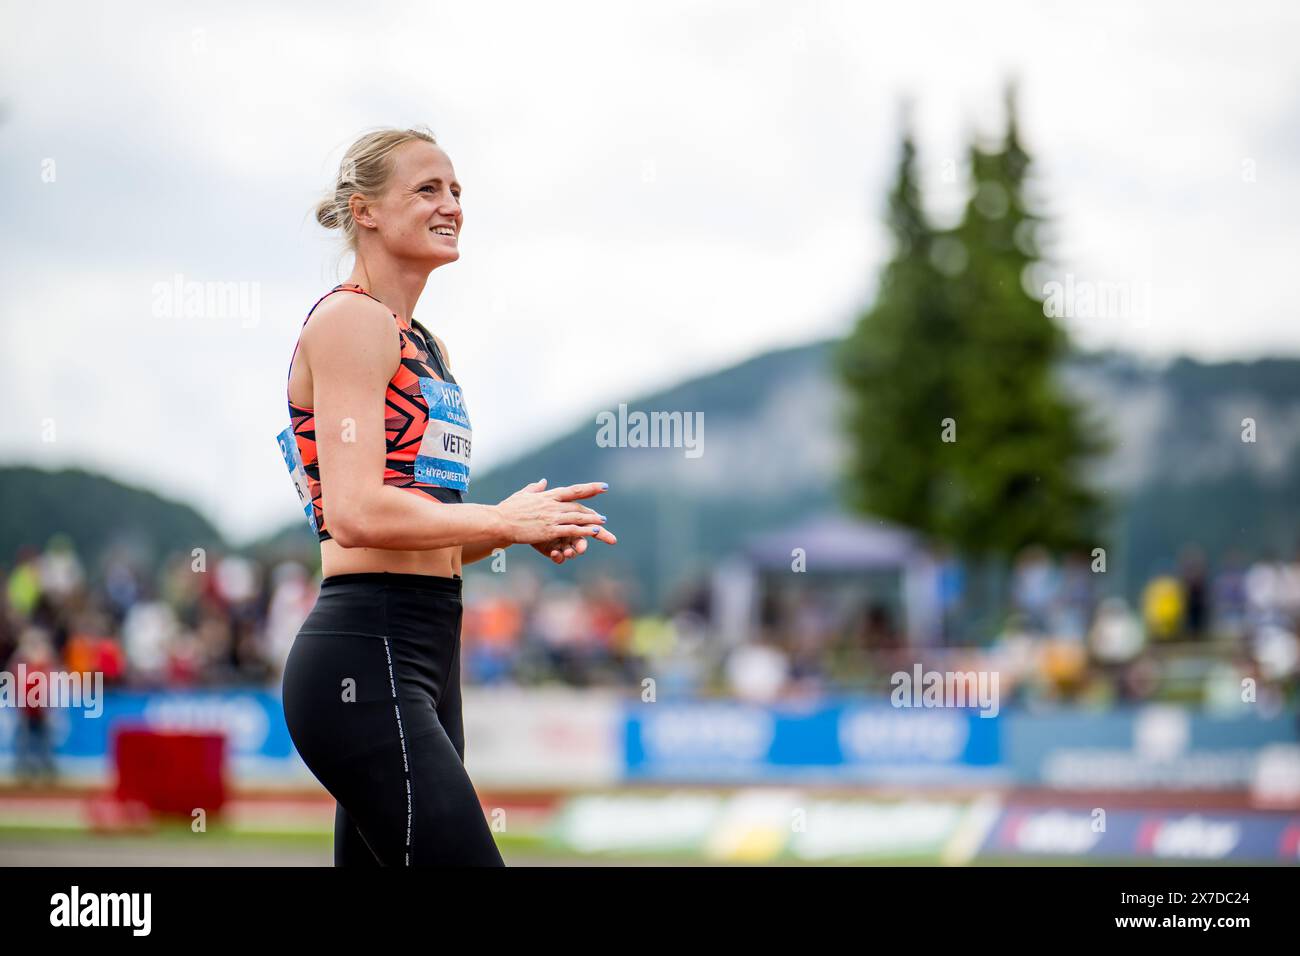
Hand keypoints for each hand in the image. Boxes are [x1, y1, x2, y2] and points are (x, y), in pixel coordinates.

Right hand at [498, 478, 615, 559]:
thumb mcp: (523, 494)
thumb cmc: (508, 509)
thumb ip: (535, 488)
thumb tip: (543, 480)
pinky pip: (571, 529)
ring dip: (592, 520)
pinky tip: (593, 532)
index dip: (590, 488)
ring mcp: (551, 517)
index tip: (603, 487)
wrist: (499, 521)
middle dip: (592, 512)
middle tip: (603, 517)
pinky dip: (584, 530)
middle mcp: (552, 505)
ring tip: (603, 523)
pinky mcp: (549, 530)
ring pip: (577, 517)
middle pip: (578, 506)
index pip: (573, 490)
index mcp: (548, 496)